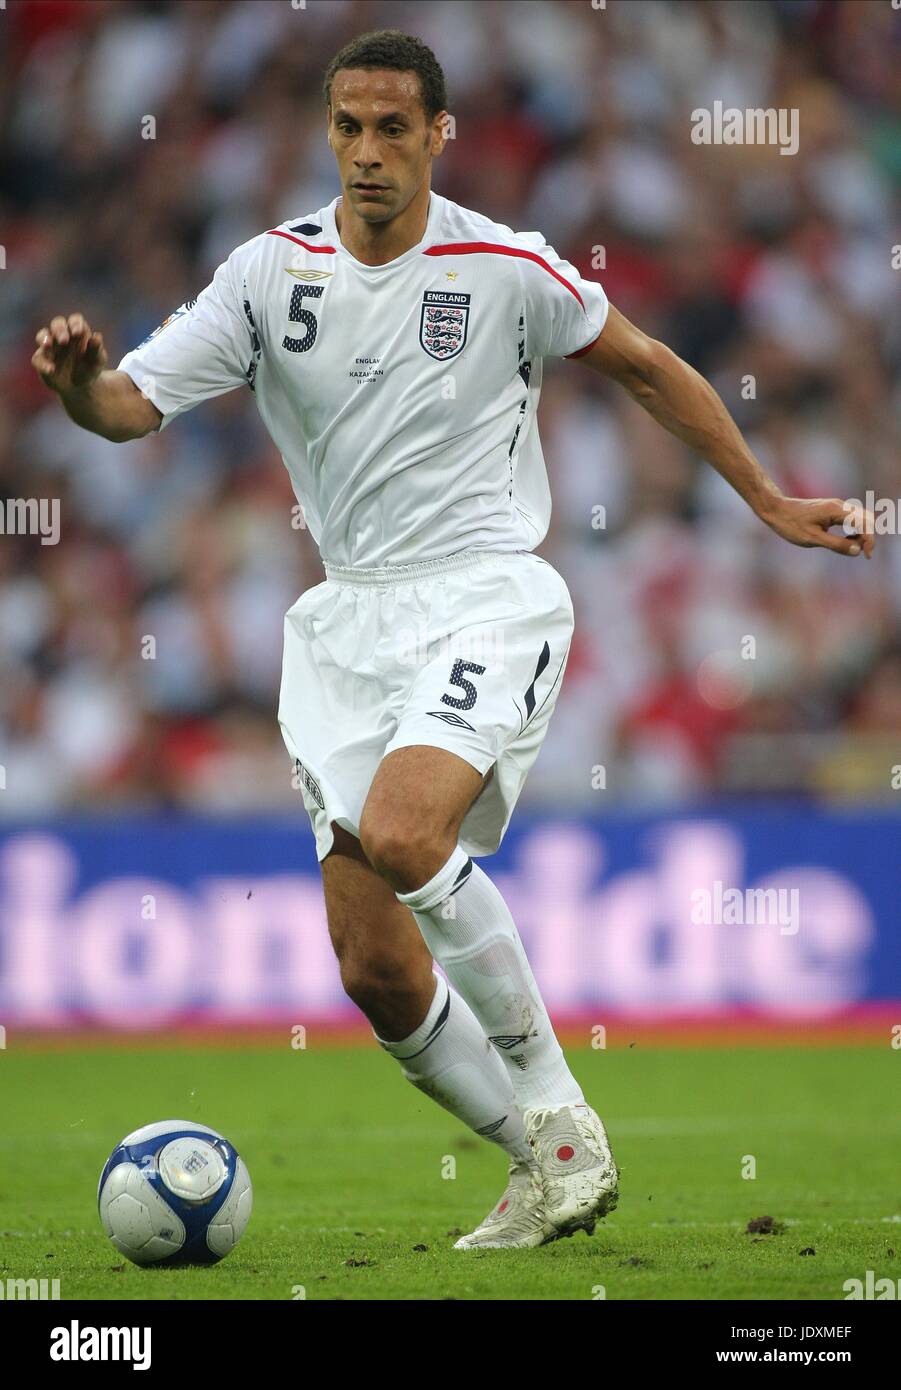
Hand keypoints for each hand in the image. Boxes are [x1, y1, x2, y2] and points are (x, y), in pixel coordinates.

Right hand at [32, 313, 107, 394]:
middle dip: (59, 330)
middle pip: (57, 323)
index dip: (75, 324)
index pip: (75, 320)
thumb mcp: (97, 361)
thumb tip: (97, 336)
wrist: (80, 388)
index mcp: (77, 332)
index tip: (78, 333)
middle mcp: (62, 335)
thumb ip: (96, 349)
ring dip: (44, 338)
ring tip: (48, 345)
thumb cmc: (89, 369)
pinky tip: (51, 370)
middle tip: (64, 340)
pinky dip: (43, 363)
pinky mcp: (41, 360)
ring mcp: (50, 347)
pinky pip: (38, 358)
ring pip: (42, 335)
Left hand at [759, 495, 874, 558]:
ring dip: (863, 533)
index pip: (864, 523)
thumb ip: (836, 545)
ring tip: (852, 548)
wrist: (777, 509)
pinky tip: (847, 540)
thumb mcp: (812, 539)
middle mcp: (840, 505)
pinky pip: (853, 518)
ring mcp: (837, 506)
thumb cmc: (791, 525)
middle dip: (869, 537)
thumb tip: (857, 551)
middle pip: (867, 519)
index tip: (867, 556)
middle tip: (862, 554)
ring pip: (862, 517)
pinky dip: (856, 529)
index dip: (869, 540)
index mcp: (836, 511)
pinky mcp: (833, 509)